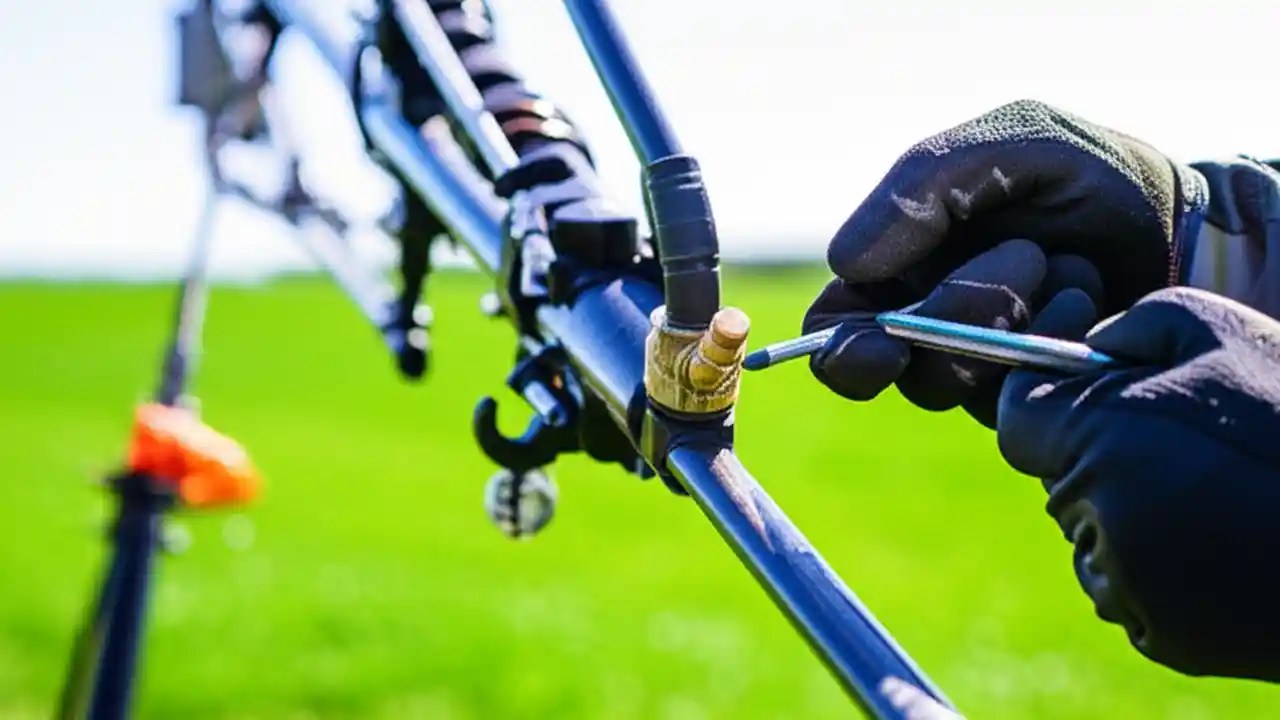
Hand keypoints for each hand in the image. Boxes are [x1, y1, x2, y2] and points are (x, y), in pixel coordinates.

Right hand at [804, 99, 1205, 425]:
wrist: (1179, 218)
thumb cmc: (1083, 171)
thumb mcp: (1004, 145)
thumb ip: (919, 188)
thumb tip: (847, 262)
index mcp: (898, 268)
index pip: (835, 329)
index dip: (842, 350)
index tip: (883, 346)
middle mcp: (927, 324)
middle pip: (898, 366)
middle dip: (956, 318)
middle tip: (1026, 256)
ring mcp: (978, 365)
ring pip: (953, 384)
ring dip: (1012, 323)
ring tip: (1072, 265)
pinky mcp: (1028, 396)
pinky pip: (1014, 399)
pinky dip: (1052, 344)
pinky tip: (1090, 298)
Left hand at [1000, 287, 1279, 681]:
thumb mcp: (1221, 331)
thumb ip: (1132, 330)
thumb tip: (1086, 349)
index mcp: (1099, 438)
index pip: (1017, 420)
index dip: (1047, 403)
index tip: (1088, 398)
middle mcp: (1098, 516)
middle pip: (1057, 479)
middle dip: (1098, 456)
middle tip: (1181, 446)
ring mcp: (1126, 584)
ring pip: (1091, 535)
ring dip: (1128, 513)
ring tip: (1216, 497)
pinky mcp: (1159, 634)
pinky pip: (1127, 587)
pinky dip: (1158, 567)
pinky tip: (1223, 546)